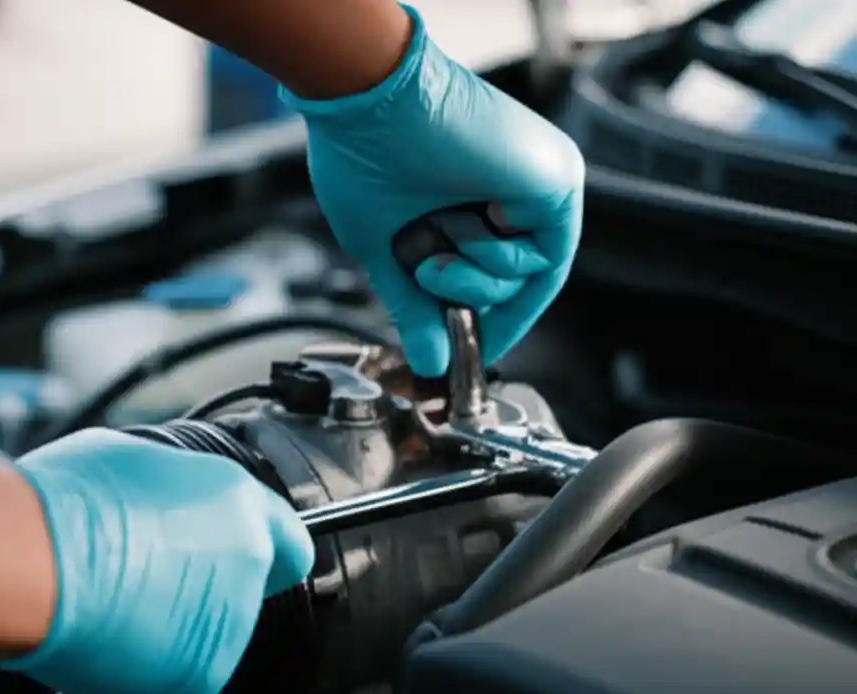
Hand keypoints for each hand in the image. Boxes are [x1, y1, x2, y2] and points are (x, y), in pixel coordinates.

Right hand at [0, 429, 314, 693]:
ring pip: (207, 633)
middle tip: (144, 572)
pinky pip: (178, 676)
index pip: (290, 540)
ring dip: (174, 624)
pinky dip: (149, 665)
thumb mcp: (131, 458)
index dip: (263, 549)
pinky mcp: (195, 678)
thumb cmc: (66, 503)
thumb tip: (163, 497)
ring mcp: (225, 626)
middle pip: (240, 588)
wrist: (33, 563)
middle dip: (202, 584)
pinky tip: (112, 633)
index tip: (242, 557)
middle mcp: (245, 564)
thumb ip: (173, 485)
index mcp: (239, 504)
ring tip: (118, 599)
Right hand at [282, 3, 584, 376]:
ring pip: (531, 278)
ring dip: (475, 278)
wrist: (368, 103)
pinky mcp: (557, 179)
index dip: (479, 317)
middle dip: (467, 296)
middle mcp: (517, 187)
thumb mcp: (387, 253)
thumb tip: (431, 364)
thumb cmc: (362, 155)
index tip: (458, 348)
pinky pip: (548, 259)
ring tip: (439, 244)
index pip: (496, 275)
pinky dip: (499, 262)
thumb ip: (415, 310)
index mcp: (476, 195)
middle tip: (428, 273)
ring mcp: (541, 181)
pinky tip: (466, 230)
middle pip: (515, 283)